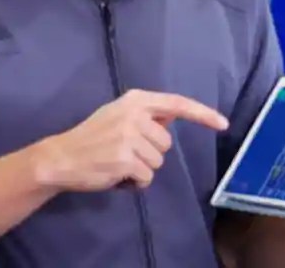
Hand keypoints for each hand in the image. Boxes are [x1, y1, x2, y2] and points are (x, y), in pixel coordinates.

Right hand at [32, 89, 227, 192]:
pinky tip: (115, 175)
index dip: (202, 114)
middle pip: (166, 144)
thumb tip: (170, 119)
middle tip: (122, 152)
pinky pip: (147, 178)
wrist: (61, 157)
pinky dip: (134, 183)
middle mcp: (134, 114)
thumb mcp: (117, 116)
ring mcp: (130, 137)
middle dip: (148, 154)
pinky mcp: (126, 159)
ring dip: (141, 170)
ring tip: (116, 163)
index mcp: (134, 100)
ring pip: (157, 163)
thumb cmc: (91, 138)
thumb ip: (144, 116)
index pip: (176, 104)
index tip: (223, 124)